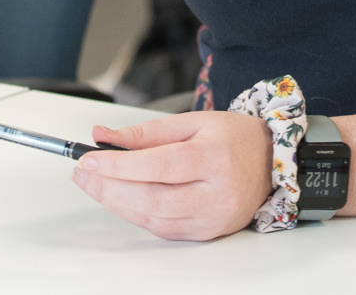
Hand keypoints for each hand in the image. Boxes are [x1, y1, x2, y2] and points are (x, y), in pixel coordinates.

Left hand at [71, 111, 271, 241]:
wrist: (271, 163)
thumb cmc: (233, 138)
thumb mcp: (193, 121)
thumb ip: (146, 132)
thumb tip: (104, 137)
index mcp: (215, 156)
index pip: (160, 165)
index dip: (120, 165)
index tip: (90, 160)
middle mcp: (217, 192)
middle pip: (153, 198)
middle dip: (109, 188)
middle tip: (84, 174)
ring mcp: (213, 217)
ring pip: (154, 219)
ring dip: (117, 203)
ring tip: (96, 185)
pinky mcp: (208, 233)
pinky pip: (163, 229)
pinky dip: (137, 215)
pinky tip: (123, 199)